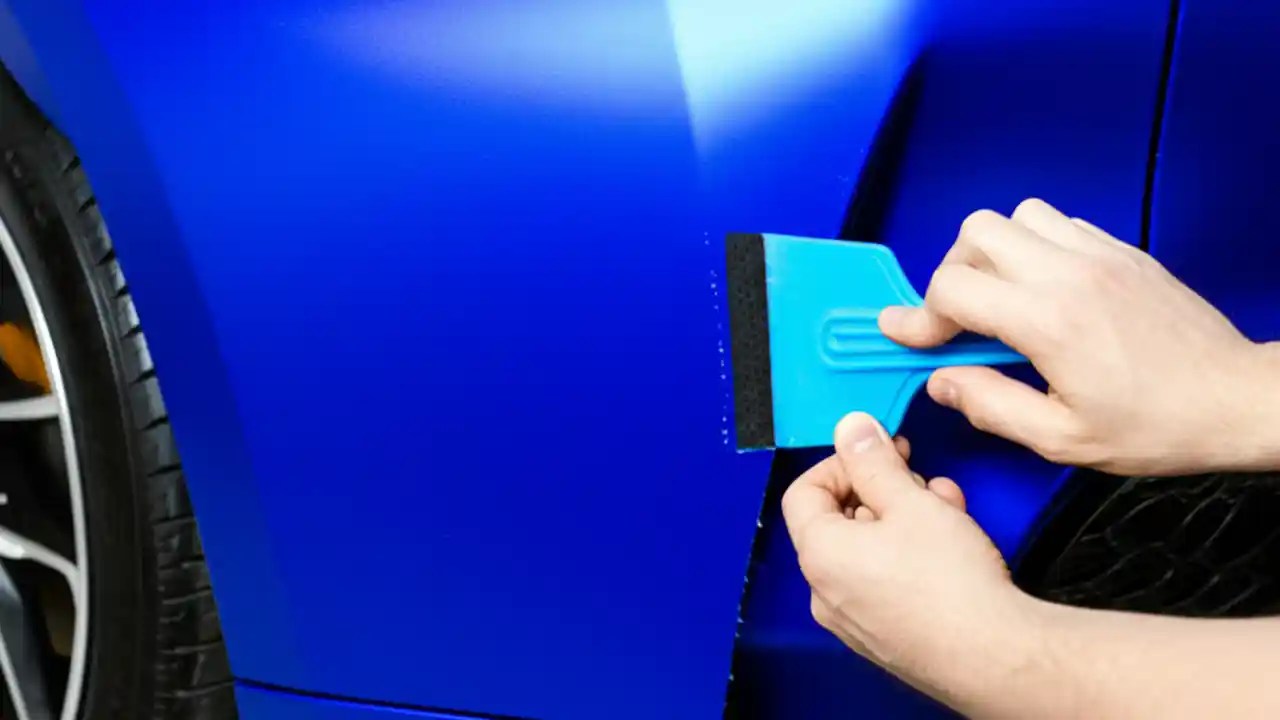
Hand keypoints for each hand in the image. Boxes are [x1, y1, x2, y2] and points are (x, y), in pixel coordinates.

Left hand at [781, 412, 1038, 703]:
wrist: (994, 657)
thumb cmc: (952, 584)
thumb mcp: (911, 500)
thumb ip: (873, 460)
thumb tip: (850, 428)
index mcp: (820, 554)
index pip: (804, 492)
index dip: (841, 463)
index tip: (877, 452)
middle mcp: (825, 591)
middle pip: (837, 520)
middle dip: (880, 490)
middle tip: (918, 477)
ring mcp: (853, 619)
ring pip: (866, 551)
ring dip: (901, 519)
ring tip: (945, 508)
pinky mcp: (883, 637)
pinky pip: (882, 583)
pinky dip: (907, 557)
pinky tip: (948, 545)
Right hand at [879, 198, 1279, 475]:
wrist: (1235, 399)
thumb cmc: (1160, 424)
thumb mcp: (1062, 438)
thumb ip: (991, 406)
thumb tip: (944, 382)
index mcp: (1048, 320)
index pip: (952, 288)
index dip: (920, 315)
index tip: (910, 335)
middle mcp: (1070, 273)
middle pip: (976, 232)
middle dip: (952, 272)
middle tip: (959, 317)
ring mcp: (1099, 254)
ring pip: (1017, 216)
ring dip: (994, 252)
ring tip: (1001, 297)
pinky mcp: (1122, 251)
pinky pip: (1060, 224)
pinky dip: (1036, 248)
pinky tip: (1045, 290)